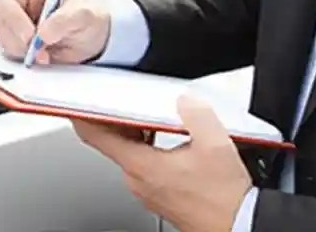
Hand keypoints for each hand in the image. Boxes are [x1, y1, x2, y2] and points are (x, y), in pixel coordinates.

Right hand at [0, 0, 111, 63]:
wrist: (93, 36)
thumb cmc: (85, 16)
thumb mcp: (81, 13)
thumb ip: (62, 21)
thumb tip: (43, 35)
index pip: (6, 3)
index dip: (14, 20)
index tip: (30, 36)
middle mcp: (17, 10)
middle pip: (1, 26)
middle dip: (19, 42)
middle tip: (41, 52)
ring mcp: (16, 31)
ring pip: (5, 44)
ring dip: (23, 54)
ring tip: (47, 55)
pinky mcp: (20, 49)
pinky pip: (13, 58)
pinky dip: (26, 62)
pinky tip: (44, 59)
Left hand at [73, 94, 252, 231]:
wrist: (239, 226)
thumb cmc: (224, 198)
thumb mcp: (215, 144)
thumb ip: (196, 114)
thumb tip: (184, 101)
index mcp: (141, 166)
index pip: (97, 137)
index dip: (83, 115)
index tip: (76, 101)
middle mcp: (138, 180)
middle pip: (114, 143)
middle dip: (119, 119)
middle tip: (124, 97)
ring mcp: (147, 191)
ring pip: (132, 154)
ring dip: (138, 134)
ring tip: (153, 115)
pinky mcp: (160, 196)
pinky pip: (146, 166)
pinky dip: (150, 149)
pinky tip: (170, 141)